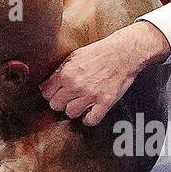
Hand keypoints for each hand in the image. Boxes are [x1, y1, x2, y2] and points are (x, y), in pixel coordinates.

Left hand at [40, 22, 170, 126]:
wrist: (124, 52)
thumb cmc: (101, 52)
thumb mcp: (75, 55)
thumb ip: (61, 70)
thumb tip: (48, 83)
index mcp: (66, 73)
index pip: (46, 92)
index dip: (51, 92)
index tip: (57, 92)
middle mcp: (76, 85)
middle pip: (55, 105)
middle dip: (61, 101)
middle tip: (69, 97)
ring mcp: (90, 95)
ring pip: (70, 113)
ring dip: (75, 109)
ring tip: (80, 103)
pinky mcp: (104, 102)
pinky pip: (91, 120)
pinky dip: (90, 119)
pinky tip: (91, 112)